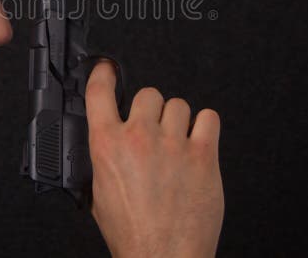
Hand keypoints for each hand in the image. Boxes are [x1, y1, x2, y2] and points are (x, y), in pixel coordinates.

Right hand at [85, 61, 223, 257]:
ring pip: (179, 104)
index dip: (103, 74)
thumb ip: (104, 159)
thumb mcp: (99, 193)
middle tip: (153, 130)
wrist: (163, 257)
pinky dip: (204, 127)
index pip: (100, 92)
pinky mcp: (203, 155)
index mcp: (108, 146)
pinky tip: (198, 142)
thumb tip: (110, 142)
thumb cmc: (134, 234)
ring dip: (177, 120)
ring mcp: (173, 145)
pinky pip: (208, 118)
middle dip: (151, 109)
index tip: (107, 69)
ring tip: (177, 143)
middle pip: (149, 93)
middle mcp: (140, 139)